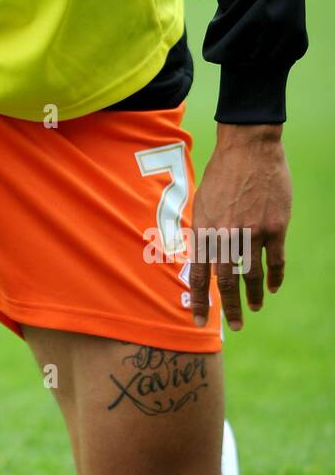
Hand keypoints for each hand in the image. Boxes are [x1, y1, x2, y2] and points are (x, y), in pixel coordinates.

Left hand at [189, 123, 291, 331]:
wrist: (248, 148)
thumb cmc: (221, 174)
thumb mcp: (202, 202)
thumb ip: (203, 231)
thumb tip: (202, 257)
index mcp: (205, 229)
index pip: (199, 274)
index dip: (199, 300)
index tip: (198, 321)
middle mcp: (227, 235)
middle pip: (227, 281)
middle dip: (229, 308)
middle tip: (235, 326)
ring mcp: (253, 232)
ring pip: (254, 275)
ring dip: (254, 296)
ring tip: (255, 309)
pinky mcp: (276, 227)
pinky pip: (276, 260)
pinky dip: (275, 277)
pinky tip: (273, 288)